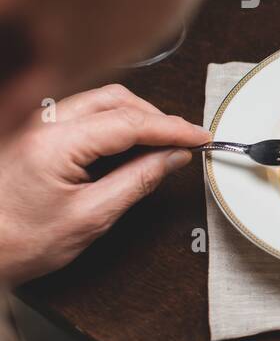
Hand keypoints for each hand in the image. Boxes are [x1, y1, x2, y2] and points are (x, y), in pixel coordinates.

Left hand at [0, 85, 209, 285]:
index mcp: (56, 143)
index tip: (200, 137)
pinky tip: (130, 144)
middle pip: (116, 99)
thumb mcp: (91, 217)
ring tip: (161, 144)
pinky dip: (115, 123)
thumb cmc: (18, 240)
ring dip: (136, 118)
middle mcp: (43, 124)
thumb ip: (138, 181)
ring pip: (101, 102)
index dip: (172, 128)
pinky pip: (84, 114)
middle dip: (156, 117)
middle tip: (184, 141)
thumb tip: (171, 158)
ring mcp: (37, 125)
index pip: (130, 122)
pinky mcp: (35, 133)